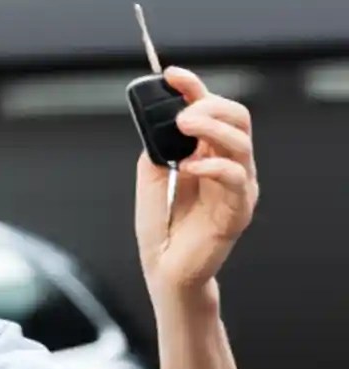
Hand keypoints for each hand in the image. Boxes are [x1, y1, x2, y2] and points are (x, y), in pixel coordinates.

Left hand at [135, 66, 259, 300]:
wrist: (164, 270)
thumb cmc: (161, 227)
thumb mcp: (151, 179)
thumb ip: (157, 150)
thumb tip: (157, 124)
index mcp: (208, 154)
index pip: (212, 110)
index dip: (194, 88)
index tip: (172, 75)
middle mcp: (227, 166)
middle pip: (237, 117)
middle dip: (208, 106)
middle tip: (181, 114)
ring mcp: (237, 187)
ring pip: (241, 142)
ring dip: (211, 128)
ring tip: (184, 129)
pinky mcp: (238, 211)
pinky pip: (237, 178)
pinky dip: (214, 166)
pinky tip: (190, 168)